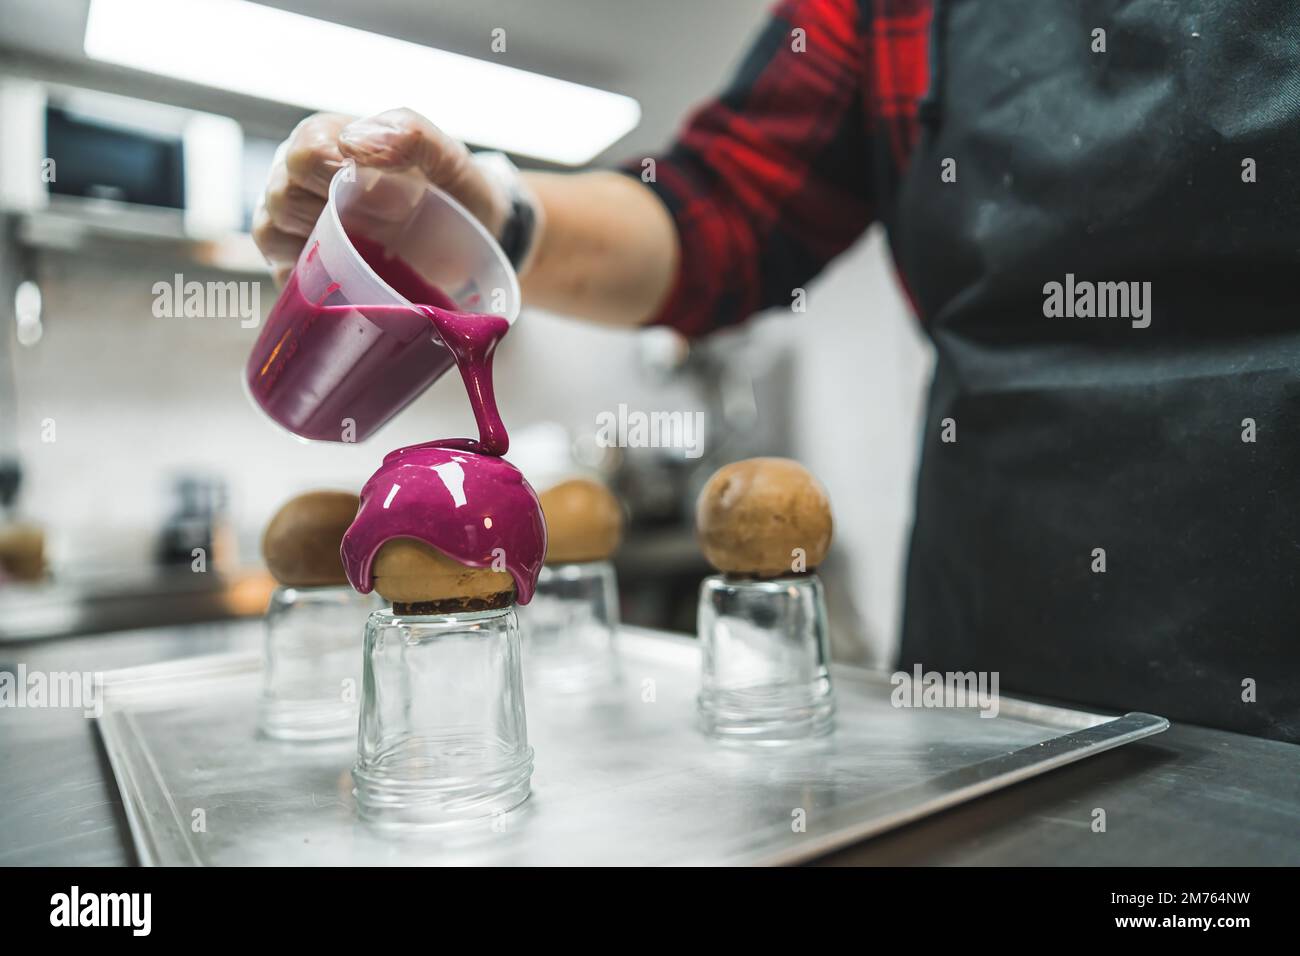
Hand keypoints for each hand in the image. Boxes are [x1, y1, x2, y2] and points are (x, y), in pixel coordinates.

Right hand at [252, 108, 509, 284]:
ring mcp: (294, 224)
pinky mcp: (300, 268)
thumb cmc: (451, 189)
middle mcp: (299, 178)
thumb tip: (351, 142)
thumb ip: (409, 134)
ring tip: (367, 253)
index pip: (305, 154)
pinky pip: (284, 278)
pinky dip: (310, 282)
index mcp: (326, 140)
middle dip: (333, 215)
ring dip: (317, 248)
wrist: (468, 238)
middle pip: (281, 195)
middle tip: (388, 228)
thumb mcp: (444, 156)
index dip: (341, 177)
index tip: (394, 199)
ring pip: (270, 233)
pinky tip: (349, 282)